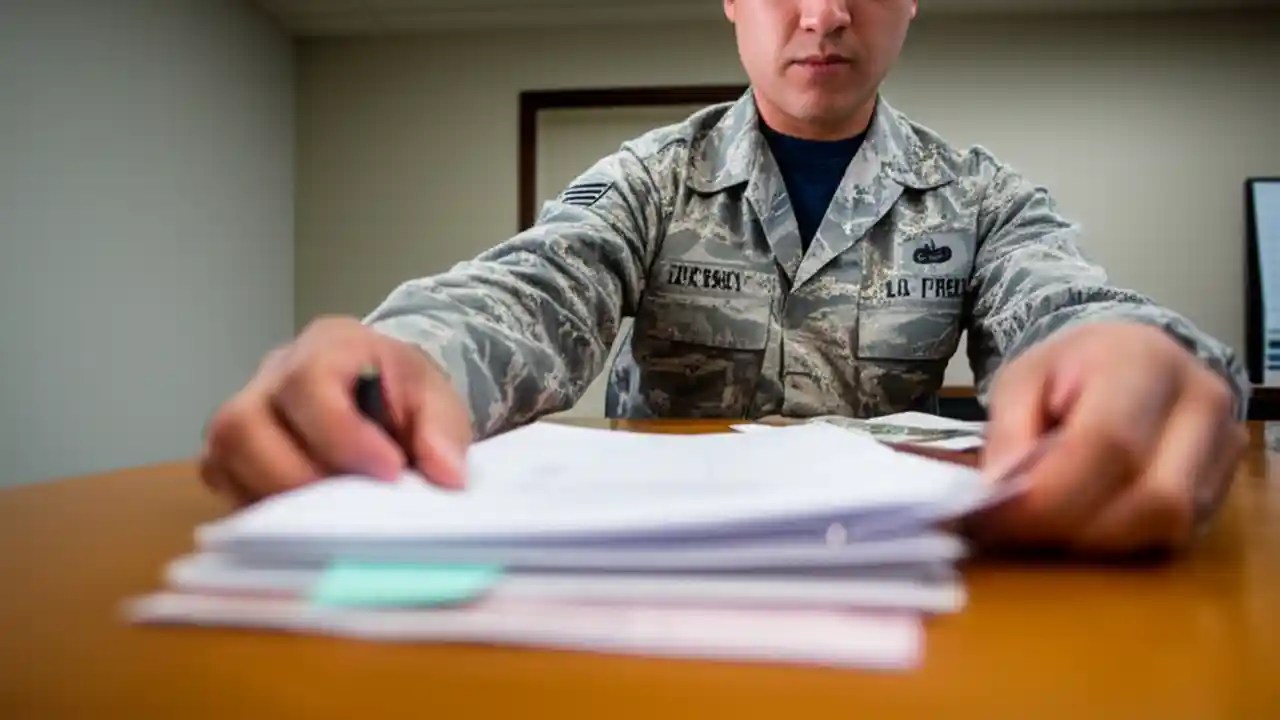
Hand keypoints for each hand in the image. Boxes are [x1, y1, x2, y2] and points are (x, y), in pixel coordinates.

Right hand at [200, 316, 471, 504]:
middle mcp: (270, 376)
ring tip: (329, 520)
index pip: (309, 383)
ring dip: (273, 499)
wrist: (381, 390)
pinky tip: (303, 526)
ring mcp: (241, 415)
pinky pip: (222, 486)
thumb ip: (443, 431)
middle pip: (244, 424)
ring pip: (223, 458)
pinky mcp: (229, 457)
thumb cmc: (402, 391)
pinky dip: (258, 512)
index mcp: (326, 346)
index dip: (342, 435)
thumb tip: (446, 475)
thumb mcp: (436, 397)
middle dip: (294, 476)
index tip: (388, 472)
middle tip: (348, 508)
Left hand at [970, 322, 1246, 555]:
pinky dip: (1122, 541)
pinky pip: (1178, 536)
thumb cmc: (1069, 369)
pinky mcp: (1226, 485)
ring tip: (1046, 526)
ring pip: (1170, 526)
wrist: (1130, 356)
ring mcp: (1224, 447)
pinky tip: (1083, 524)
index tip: (998, 519)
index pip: (1109, 442)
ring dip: (1098, 541)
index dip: (1052, 494)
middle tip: (1015, 531)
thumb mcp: (1020, 381)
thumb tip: (1000, 494)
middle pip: (1151, 498)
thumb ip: (1008, 432)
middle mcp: (1202, 403)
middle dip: (1073, 528)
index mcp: (1145, 361)